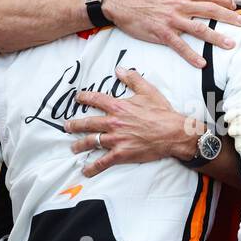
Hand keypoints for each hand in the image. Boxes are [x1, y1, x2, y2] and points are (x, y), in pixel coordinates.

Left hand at [66, 67, 204, 176]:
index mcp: (119, 106)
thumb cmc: (162, 113)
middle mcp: (113, 122)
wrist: (173, 133)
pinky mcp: (121, 154)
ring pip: (91, 142)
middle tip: (67, 126)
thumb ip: (133, 79)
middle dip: (74, 125)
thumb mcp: (148, 91)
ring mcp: (116, 139)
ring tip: (73, 147)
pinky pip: (102, 162)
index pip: (96, 99)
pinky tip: (86, 170)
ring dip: (79, 145)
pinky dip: (92, 167)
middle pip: (87, 123)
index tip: (78, 98)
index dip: (84, 98)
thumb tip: (120, 69)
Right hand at [102, 0, 240, 67]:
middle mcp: (179, 5)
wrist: (119, 1)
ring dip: (216, 37)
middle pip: (209, 10)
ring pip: (199, 29)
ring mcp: (171, 20)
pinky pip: (180, 46)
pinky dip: (191, 55)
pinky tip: (202, 63)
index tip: (236, 5)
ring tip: (230, 45)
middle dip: (228, 17)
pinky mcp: (161, 33)